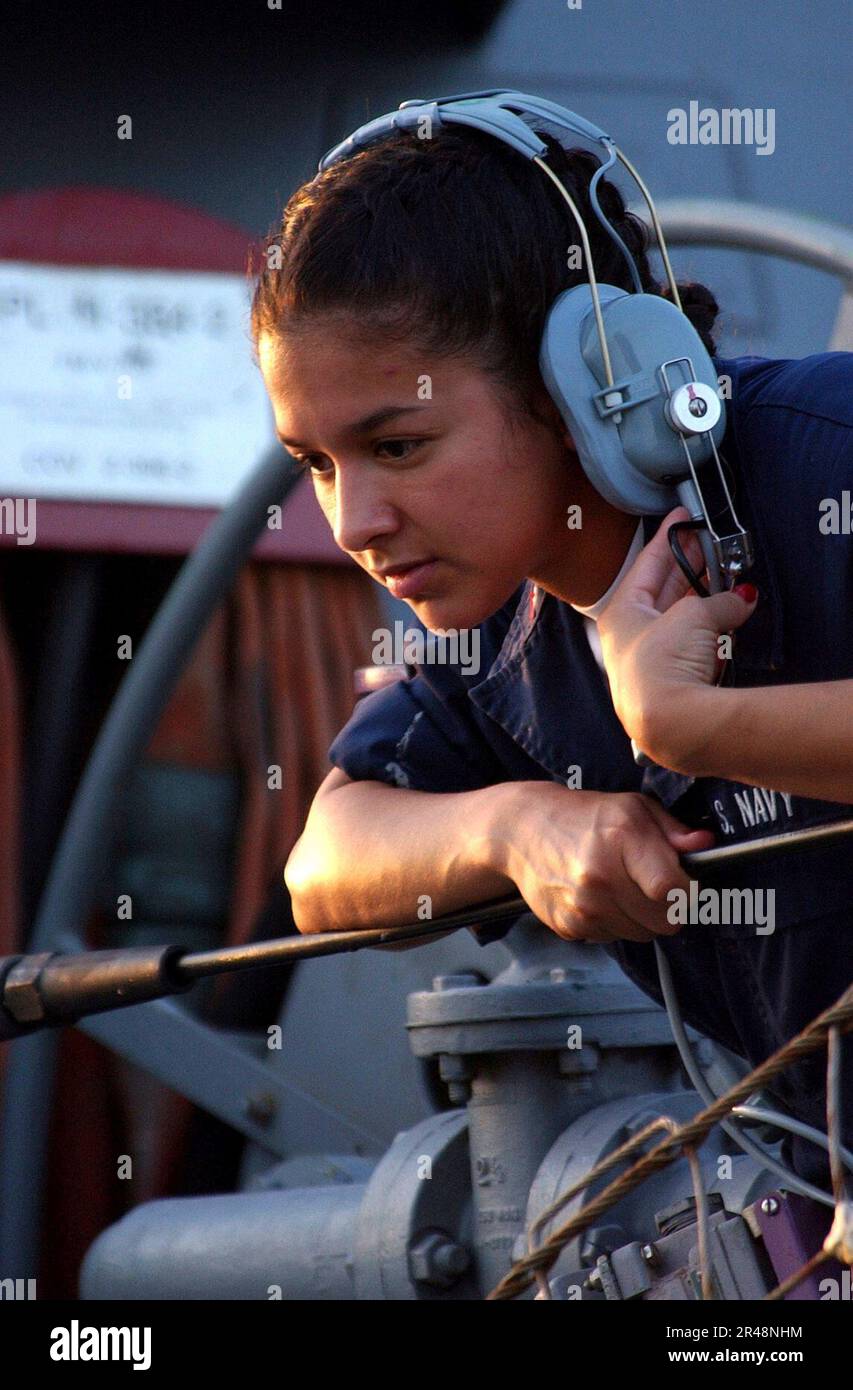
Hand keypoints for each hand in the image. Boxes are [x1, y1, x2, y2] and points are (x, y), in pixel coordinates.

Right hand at [503, 785, 714, 943]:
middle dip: (668, 907)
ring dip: (641, 917)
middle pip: (664, 921)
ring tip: (623, 887)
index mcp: (620, 839)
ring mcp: (583, 906)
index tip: (683, 882)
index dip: (686, 890)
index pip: (671, 890)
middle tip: (655, 886)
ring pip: (641, 934)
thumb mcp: (632, 807)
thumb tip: (704, 845)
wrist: (522, 831)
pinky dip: (614, 922)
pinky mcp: (569, 926)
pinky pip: (613, 938)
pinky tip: (601, 897)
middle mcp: (599, 876)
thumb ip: (672, 829)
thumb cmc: (583, 816)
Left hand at [597, 507, 757, 772]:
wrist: (671, 724)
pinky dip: (710, 626)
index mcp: (620, 611)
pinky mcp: (671, 684)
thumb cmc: (662, 664)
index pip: (646, 564)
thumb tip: (741, 601)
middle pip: (662, 590)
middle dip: (688, 566)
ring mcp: (649, 662)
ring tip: (725, 575)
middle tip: (709, 544)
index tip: (682, 518)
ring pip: (678, 617)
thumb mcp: (693, 616)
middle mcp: (629, 636)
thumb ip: (719, 602)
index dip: (668, 538)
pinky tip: (727, 614)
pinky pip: (692, 643)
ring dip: (703, 596)